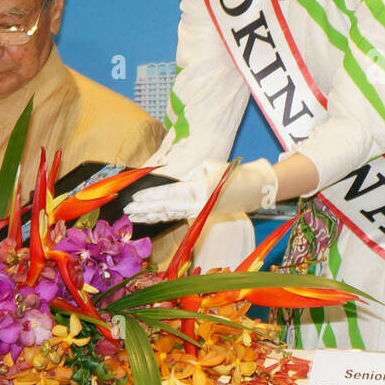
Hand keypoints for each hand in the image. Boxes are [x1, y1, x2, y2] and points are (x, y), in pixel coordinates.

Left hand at [125, 160, 277, 222]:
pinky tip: (151, 217)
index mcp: (200, 191)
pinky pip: (178, 216)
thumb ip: (192, 174)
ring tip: (134, 216)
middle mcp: (198, 204)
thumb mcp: (212, 167)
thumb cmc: (236, 175)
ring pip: (170, 214)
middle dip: (145, 209)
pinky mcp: (202, 214)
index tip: (135, 198)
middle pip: (166, 208)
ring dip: (151, 215)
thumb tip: (177, 181)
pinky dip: (163, 217)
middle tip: (127, 210)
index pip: (170, 194)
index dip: (151, 197)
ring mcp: (200, 211)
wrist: (257, 190)